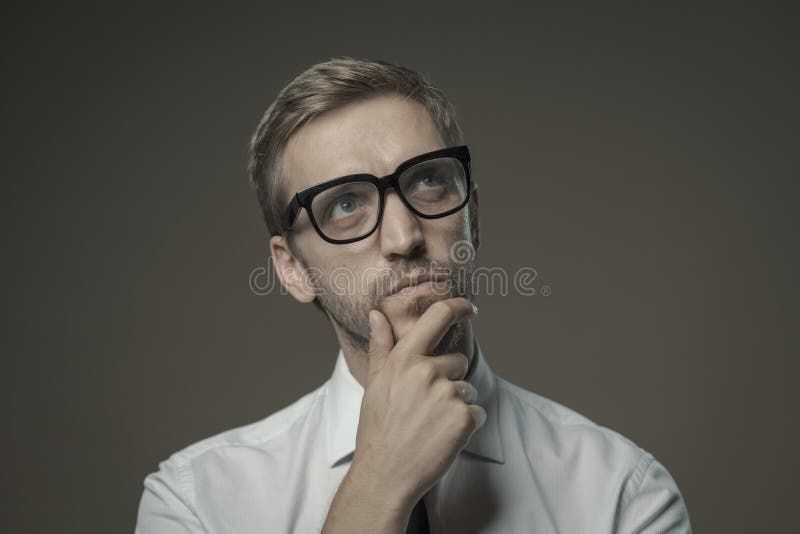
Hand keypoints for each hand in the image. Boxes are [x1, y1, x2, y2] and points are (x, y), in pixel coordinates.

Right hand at [352, 297, 485, 506]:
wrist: (385, 475)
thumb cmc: (377, 429)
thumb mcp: (374, 384)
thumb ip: (381, 346)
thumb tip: (376, 314)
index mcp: (405, 359)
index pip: (438, 316)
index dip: (459, 306)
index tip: (470, 307)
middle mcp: (427, 371)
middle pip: (458, 362)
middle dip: (448, 381)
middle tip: (424, 409)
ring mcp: (448, 394)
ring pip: (467, 390)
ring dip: (456, 406)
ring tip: (430, 426)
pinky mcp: (464, 419)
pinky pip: (478, 413)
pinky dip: (466, 426)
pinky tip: (442, 438)